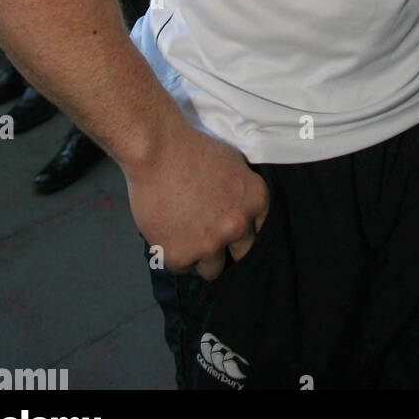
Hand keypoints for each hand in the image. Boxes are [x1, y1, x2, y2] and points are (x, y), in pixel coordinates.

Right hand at [124, 122, 269, 279]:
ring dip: (201, 256)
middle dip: (228, 249)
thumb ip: (243, 193)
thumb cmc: (193, 149)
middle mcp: (238, 225)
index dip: (245, 234)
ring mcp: (210, 243)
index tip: (233, 235)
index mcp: (255, 201)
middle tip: (210, 238)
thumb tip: (242, 210)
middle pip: (242, 256)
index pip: (260, 233)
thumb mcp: (234, 164)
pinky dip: (175, 253)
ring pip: (212, 269)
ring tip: (186, 235)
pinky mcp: (181, 255)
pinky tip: (168, 232)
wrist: (158, 150)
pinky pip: (182, 267)